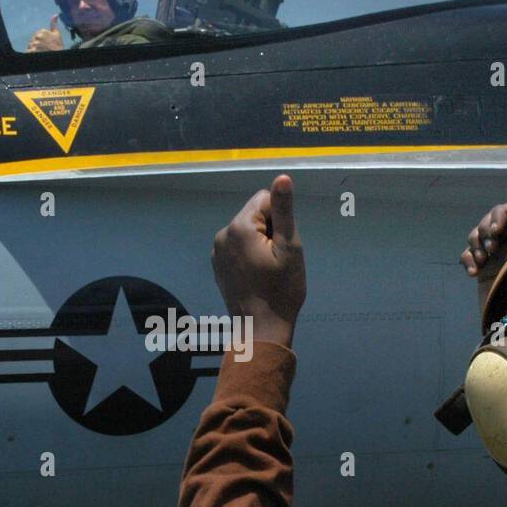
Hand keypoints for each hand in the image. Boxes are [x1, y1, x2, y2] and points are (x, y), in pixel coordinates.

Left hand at [26, 15, 63, 52]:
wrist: (59, 55)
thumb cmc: (58, 45)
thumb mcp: (57, 33)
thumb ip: (54, 24)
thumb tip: (55, 14)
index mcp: (43, 31)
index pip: (36, 36)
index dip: (40, 41)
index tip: (45, 45)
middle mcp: (38, 36)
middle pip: (33, 41)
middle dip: (36, 45)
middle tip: (43, 49)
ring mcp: (35, 44)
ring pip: (30, 46)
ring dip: (33, 49)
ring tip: (40, 52)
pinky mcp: (33, 51)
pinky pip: (28, 52)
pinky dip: (30, 53)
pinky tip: (36, 54)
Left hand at [212, 174, 305, 349]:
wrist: (261, 328)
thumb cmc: (281, 289)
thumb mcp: (290, 248)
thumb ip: (284, 210)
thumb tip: (282, 178)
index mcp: (239, 227)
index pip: (265, 199)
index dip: (281, 219)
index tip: (282, 245)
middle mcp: (222, 234)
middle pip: (255, 215)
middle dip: (270, 230)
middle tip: (277, 259)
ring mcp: (216, 251)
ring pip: (247, 231)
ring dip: (260, 242)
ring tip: (268, 269)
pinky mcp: (217, 265)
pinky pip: (238, 246)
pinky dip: (249, 254)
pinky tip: (257, 275)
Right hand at [460, 199, 506, 310]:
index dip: (502, 213)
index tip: (496, 229)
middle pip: (490, 219)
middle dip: (485, 230)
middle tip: (491, 248)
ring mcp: (494, 254)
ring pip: (476, 234)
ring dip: (476, 244)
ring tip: (483, 260)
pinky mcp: (482, 267)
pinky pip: (468, 254)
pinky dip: (468, 261)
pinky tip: (474, 273)